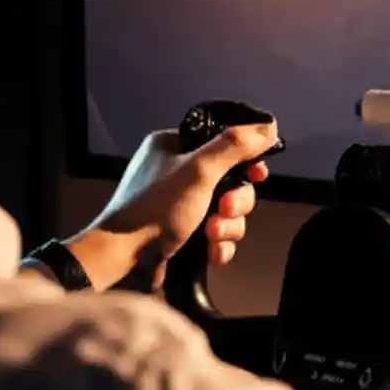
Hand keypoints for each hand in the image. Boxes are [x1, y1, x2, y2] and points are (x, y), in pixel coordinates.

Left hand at [64, 122, 278, 291]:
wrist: (121, 261)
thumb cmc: (153, 210)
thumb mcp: (199, 170)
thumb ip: (235, 146)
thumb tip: (268, 127)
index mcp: (173, 147)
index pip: (223, 144)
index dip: (246, 160)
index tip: (257, 174)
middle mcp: (176, 172)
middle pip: (231, 181)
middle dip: (235, 201)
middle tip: (225, 209)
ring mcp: (179, 205)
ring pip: (227, 210)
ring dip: (228, 226)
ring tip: (212, 235)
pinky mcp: (183, 232)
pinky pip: (216, 233)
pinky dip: (218, 244)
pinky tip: (212, 252)